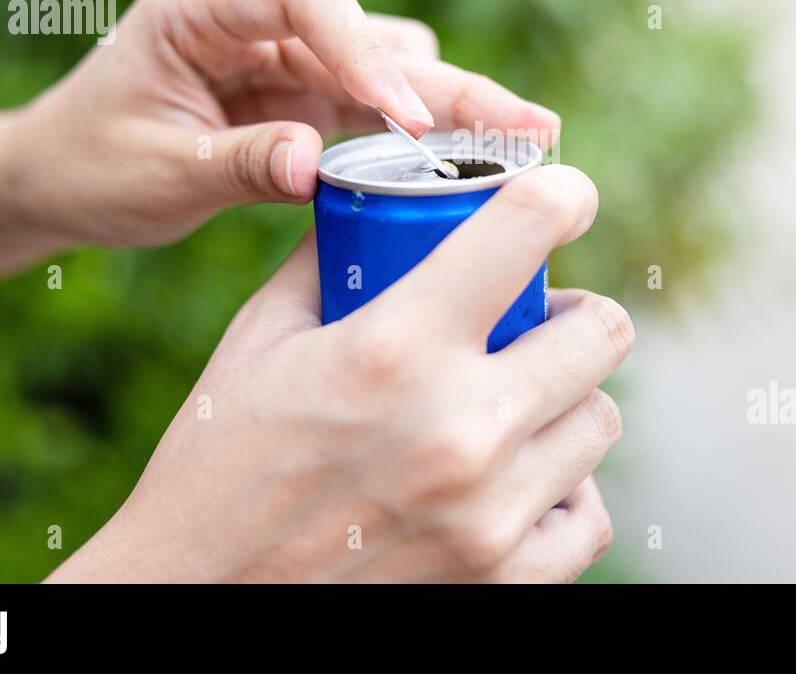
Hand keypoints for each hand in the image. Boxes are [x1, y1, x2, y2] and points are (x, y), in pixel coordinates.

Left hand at [7, 0, 559, 245]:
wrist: (61, 177)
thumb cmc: (88, 164)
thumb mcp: (152, 173)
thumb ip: (236, 165)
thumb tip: (315, 168)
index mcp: (203, 5)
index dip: (365, 50)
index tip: (411, 118)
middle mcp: (258, 18)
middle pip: (372, 34)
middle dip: (450, 85)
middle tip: (533, 127)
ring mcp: (290, 55)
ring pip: (392, 68)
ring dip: (451, 108)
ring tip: (523, 149)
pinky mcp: (310, 96)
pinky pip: (380, 110)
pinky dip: (424, 138)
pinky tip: (477, 167)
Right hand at [47, 165, 633, 582]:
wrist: (194, 601)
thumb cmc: (217, 465)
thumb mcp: (259, 340)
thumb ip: (327, 259)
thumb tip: (378, 205)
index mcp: (394, 347)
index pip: (526, 228)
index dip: (563, 195)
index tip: (567, 198)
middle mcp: (459, 426)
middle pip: (601, 332)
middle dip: (574, 312)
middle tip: (536, 322)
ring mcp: (490, 512)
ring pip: (600, 419)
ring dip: (566, 400)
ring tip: (515, 402)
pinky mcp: (503, 578)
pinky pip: (587, 514)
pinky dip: (563, 491)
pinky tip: (519, 479)